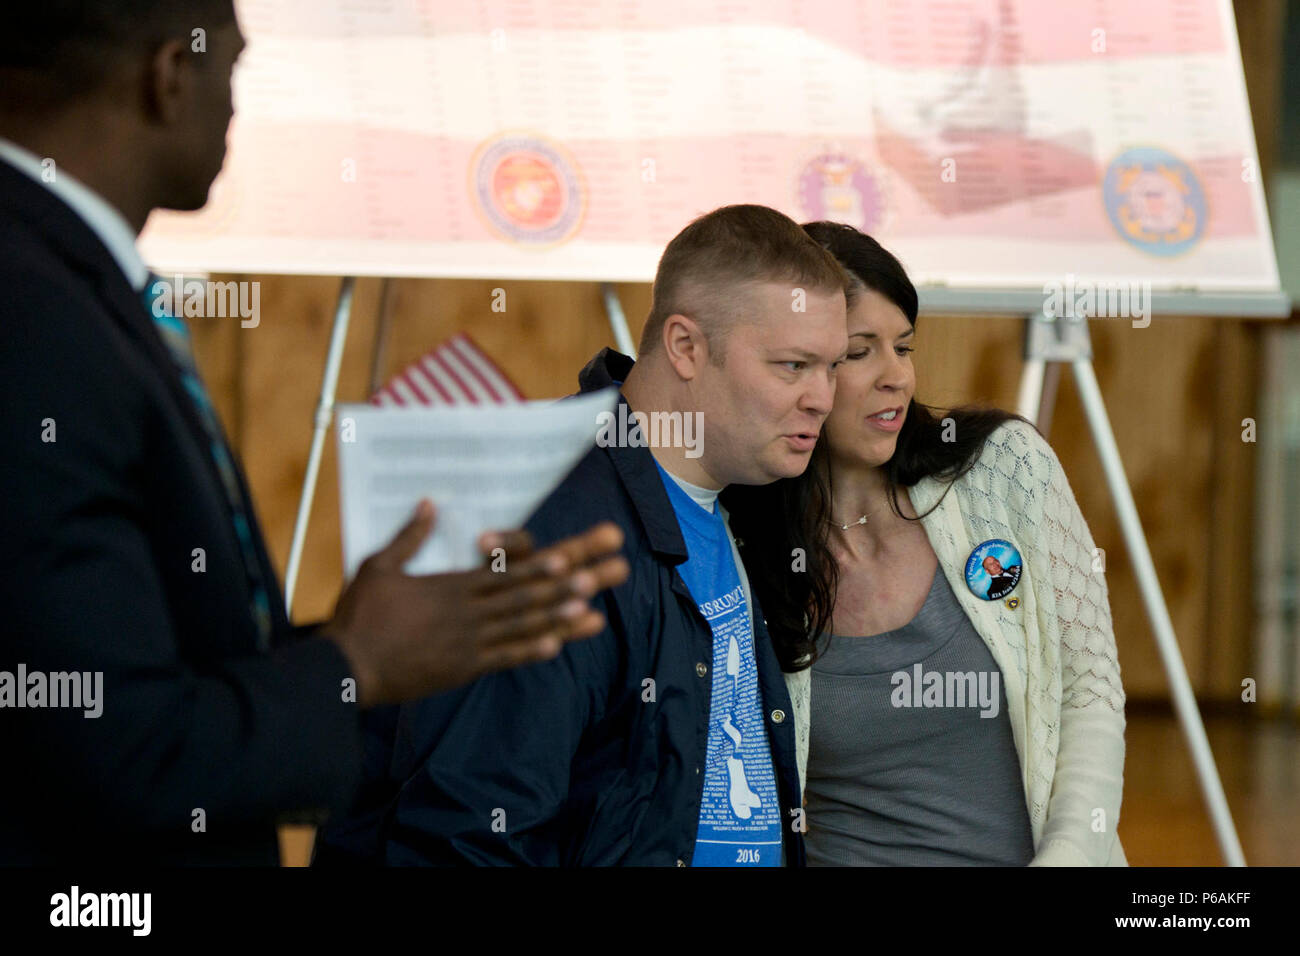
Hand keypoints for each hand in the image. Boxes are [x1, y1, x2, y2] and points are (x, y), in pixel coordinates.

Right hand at [321, 499, 628, 707]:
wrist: (345, 670)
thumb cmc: (360, 616)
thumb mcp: (379, 566)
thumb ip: (409, 537)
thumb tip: (428, 503)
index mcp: (452, 586)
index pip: (506, 571)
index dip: (542, 564)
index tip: (574, 555)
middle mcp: (470, 612)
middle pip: (529, 595)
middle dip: (574, 581)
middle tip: (612, 571)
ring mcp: (470, 643)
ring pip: (525, 626)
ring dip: (562, 616)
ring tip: (596, 609)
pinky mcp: (463, 668)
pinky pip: (504, 658)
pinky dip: (530, 652)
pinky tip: (557, 645)